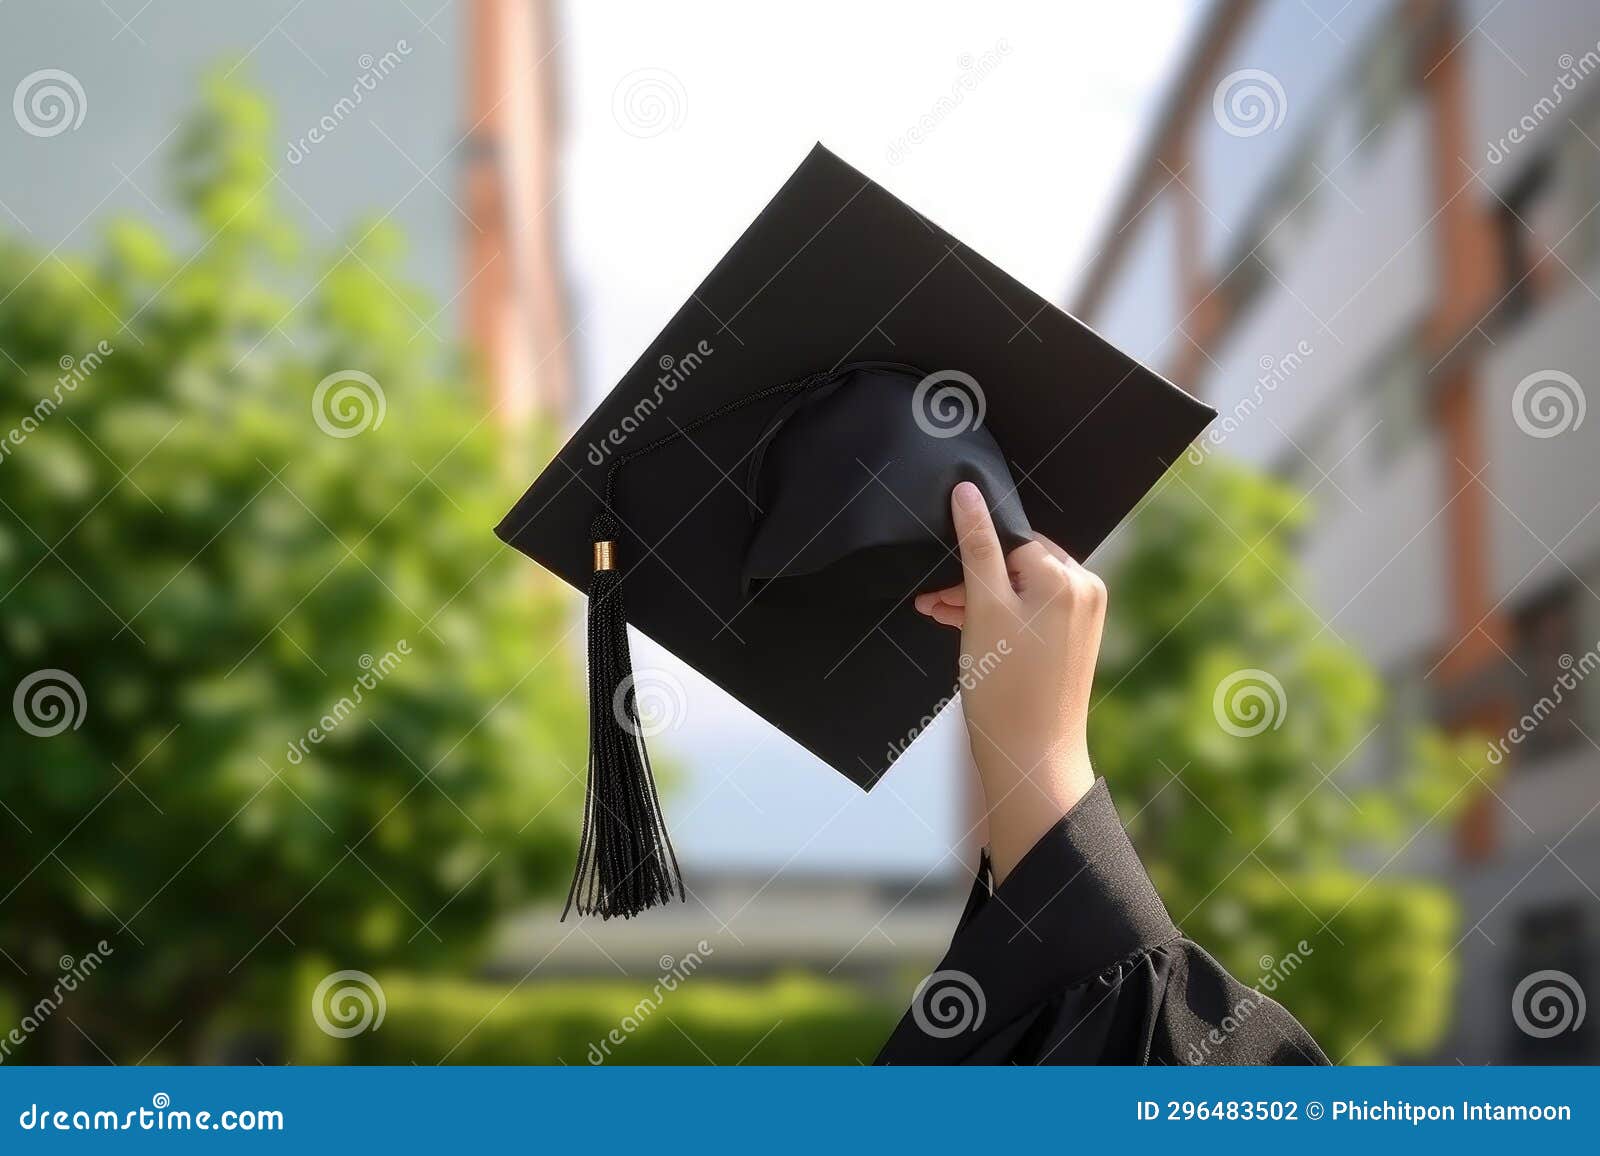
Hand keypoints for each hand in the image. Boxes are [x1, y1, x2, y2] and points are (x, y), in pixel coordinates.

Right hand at [914, 481, 1104, 881]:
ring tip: (940, 616)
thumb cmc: (1006, 689)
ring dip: (979, 600)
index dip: (969, 556)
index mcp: (1069, 577)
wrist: (1030, 760)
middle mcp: (1084, 592)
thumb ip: (976, 545)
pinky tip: (964, 631)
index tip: (937, 577)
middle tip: (931, 600)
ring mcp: (1081, 619)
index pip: (1010, 540)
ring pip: (1019, 590)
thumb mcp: (983, 608)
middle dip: (972, 578)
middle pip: (1016, 563)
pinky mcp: (1072, 643)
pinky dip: (998, 619)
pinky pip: (1030, 614)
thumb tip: (968, 492)